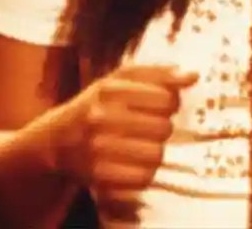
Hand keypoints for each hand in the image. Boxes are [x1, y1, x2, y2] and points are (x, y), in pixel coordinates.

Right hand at [58, 64, 197, 220]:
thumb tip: (193, 75)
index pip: (165, 98)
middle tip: (150, 126)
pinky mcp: (99, 177)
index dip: (171, 102)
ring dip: (156, 150)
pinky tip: (134, 162)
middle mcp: (100, 118)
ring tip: (143, 144)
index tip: (162, 104)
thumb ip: (159, 74)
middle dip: (163, 127)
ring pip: (156, 154)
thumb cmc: (98, 104)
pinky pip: (144, 177)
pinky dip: (145, 171)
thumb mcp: (121, 79)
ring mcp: (98, 149)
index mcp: (108, 89)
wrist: (58, 139)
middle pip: (163, 128)